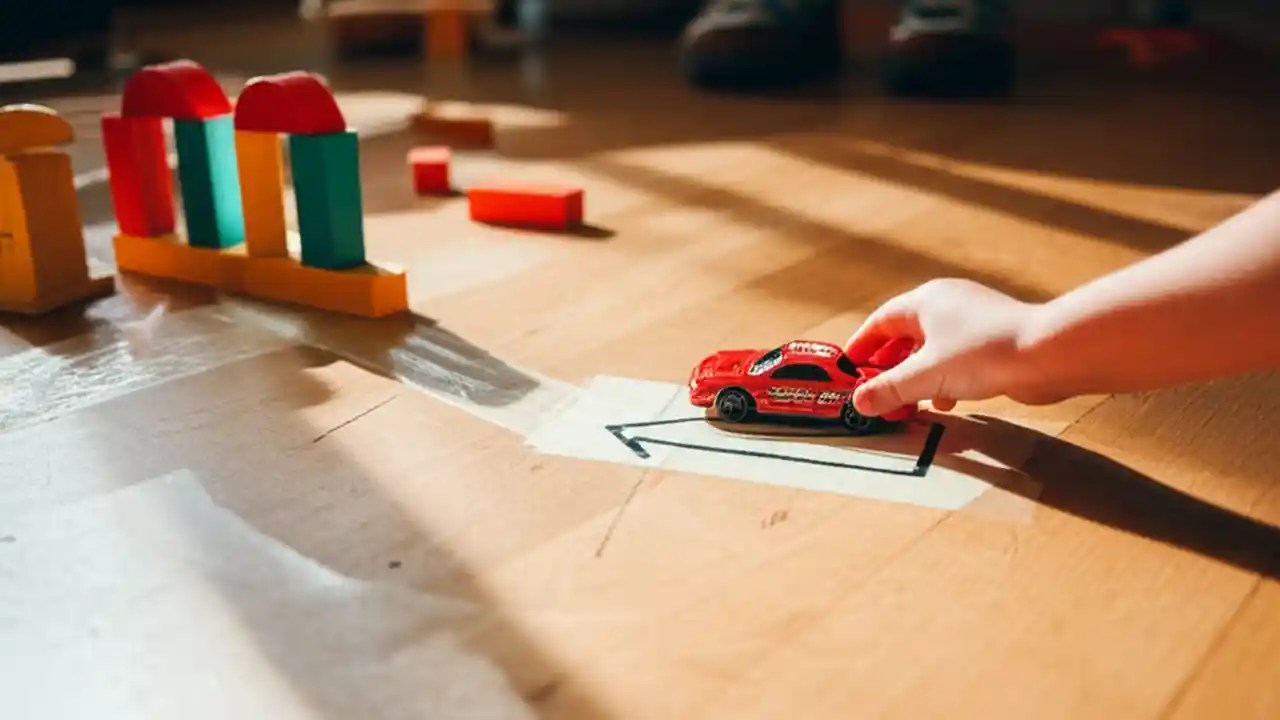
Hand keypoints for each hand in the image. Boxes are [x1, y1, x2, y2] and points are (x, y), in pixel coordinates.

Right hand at [845, 279, 1052, 415]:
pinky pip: (955, 357)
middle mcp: (946, 304)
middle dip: (889, 365)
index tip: (848, 368)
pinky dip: (943, 378)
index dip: (861, 345)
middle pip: (904, 335)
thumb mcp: (926, 375)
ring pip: (931, 348)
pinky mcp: (992, 339)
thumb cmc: (984, 353)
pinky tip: (945, 400)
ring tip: (906, 401)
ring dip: (916, 374)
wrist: (1048, 353)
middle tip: (874, 389)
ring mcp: (971, 320)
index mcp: (925, 301)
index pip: (880, 321)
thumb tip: (859, 402)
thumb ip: (889, 389)